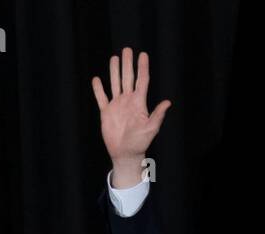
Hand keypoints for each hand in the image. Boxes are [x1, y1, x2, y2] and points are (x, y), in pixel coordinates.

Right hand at [91, 47, 171, 186]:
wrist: (126, 153)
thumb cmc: (140, 142)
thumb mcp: (151, 128)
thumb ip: (157, 115)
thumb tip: (168, 102)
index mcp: (139, 103)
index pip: (142, 81)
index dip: (143, 68)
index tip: (143, 55)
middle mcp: (128, 101)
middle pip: (128, 78)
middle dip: (128, 64)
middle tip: (127, 50)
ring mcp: (117, 105)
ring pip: (115, 83)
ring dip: (114, 71)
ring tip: (114, 58)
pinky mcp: (106, 112)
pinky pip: (101, 97)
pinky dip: (98, 89)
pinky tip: (96, 79)